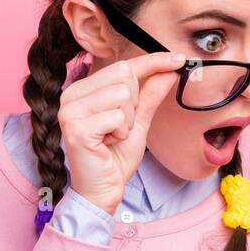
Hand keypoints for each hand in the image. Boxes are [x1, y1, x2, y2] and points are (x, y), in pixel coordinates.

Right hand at [58, 53, 184, 214]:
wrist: (102, 191)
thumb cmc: (115, 157)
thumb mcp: (138, 121)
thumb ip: (150, 95)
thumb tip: (169, 70)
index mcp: (83, 89)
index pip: (123, 66)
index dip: (153, 61)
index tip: (178, 59)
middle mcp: (71, 94)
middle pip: (124, 76)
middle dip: (134, 104)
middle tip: (120, 127)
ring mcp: (71, 110)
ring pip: (122, 95)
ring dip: (127, 121)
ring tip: (113, 137)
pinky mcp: (76, 127)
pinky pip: (117, 117)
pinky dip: (121, 133)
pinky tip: (107, 144)